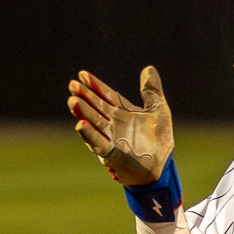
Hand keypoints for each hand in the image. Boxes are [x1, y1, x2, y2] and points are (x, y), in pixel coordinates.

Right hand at [69, 66, 173, 184]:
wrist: (161, 164)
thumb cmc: (159, 139)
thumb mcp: (159, 110)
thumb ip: (152, 91)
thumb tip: (148, 68)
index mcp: (121, 112)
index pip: (106, 95)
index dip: (94, 85)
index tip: (82, 74)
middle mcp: (112, 124)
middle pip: (95, 107)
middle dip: (84, 96)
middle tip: (72, 85)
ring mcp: (110, 137)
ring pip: (93, 123)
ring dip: (83, 112)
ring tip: (72, 101)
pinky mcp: (111, 153)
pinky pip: (98, 143)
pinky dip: (89, 134)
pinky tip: (80, 125)